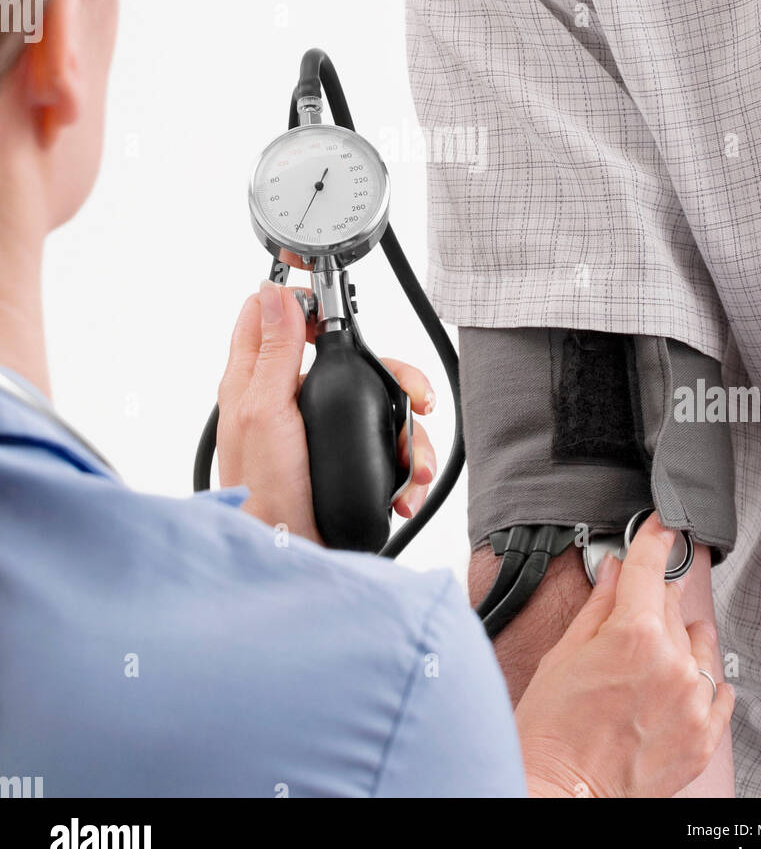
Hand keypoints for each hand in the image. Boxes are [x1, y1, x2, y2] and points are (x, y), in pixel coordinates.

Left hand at [216, 278, 437, 540]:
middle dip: (393, 378)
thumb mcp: (264, 411)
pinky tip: (405, 486)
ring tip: (413, 463)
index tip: (336, 307)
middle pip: (351, 360)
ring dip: (407, 433)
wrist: (287, 556)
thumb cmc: (263, 493)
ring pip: (379, 404)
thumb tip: (274, 292)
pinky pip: (388, 448)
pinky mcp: (348, 459)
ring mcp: (322, 431)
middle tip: (413, 400)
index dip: (305, 301)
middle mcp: (291, 400)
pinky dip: (405, 466)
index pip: (274, 316)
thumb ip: (273, 351)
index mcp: (258, 380)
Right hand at [514, 513, 735, 797]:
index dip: (654, 537)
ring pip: (700, 643)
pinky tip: (677, 682)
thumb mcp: (564, 654)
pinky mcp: (704, 736)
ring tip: (646, 659)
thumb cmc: (551, 731)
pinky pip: (719, 690)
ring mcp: (693, 702)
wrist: (561, 793)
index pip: (651, 567)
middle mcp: (673, 664)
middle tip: (626, 615)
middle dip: (652, 600)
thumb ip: (598, 606)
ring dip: (679, 639)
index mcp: (635, 635)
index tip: (661, 524)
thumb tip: (615, 572)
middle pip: (673, 604)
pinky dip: (701, 679)